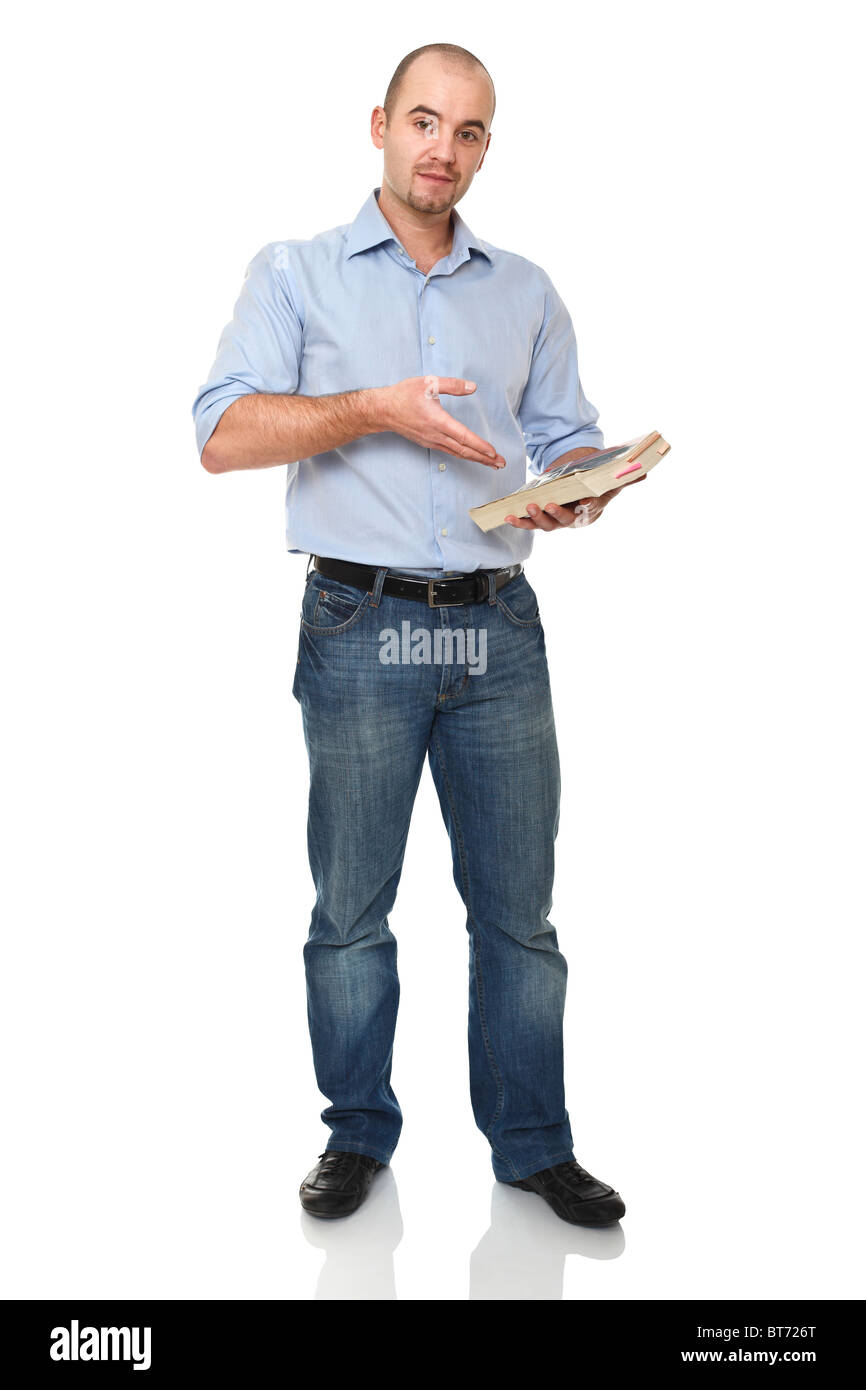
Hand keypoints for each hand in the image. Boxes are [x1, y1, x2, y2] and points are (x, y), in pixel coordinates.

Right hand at [378, 375, 505, 468]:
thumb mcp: (429, 382)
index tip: (493, 453)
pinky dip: (463, 455)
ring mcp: (431, 441)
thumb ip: (452, 385)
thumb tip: (472, 387)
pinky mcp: (428, 442)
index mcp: (438, 421)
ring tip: (491, 463)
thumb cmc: (404, 395)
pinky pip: (449, 452)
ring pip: (458, 453)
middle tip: (501, 464)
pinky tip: (471, 456)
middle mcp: (436, 435)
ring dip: (476, 459)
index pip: (464, 437)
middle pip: (464, 450)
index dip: (480, 446)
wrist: (383, 410)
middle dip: (484, 458)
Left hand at [503, 474, 645, 529]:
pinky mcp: (541, 516)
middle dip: (555, 514)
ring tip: (527, 508)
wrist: (578, 484)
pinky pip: (530, 522)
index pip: (590, 510)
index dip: (588, 507)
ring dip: (534, 519)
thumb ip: (625, 478)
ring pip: (545, 524)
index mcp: (591, 510)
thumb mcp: (609, 479)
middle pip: (564, 521)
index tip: (585, 502)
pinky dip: (520, 521)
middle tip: (548, 504)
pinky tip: (509, 516)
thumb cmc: (594, 483)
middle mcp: (573, 518)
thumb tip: (643, 472)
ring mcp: (555, 519)